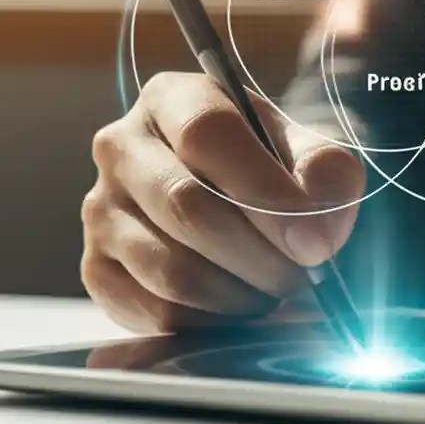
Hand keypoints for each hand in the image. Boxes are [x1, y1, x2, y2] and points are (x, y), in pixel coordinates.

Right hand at [81, 72, 364, 331]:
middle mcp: (121, 147)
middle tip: (302, 279)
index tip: (313, 243)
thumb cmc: (270, 171)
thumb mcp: (307, 155)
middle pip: (187, 207)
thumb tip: (316, 238)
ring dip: (240, 296)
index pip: (207, 134)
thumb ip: (327, 177)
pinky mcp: (97, 270)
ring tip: (273, 292)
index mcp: (172, 99)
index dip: (265, 193)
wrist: (232, 204)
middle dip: (260, 257)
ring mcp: (100, 210)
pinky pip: (158, 311)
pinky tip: (238, 308)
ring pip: (172, 270)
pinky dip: (212, 323)